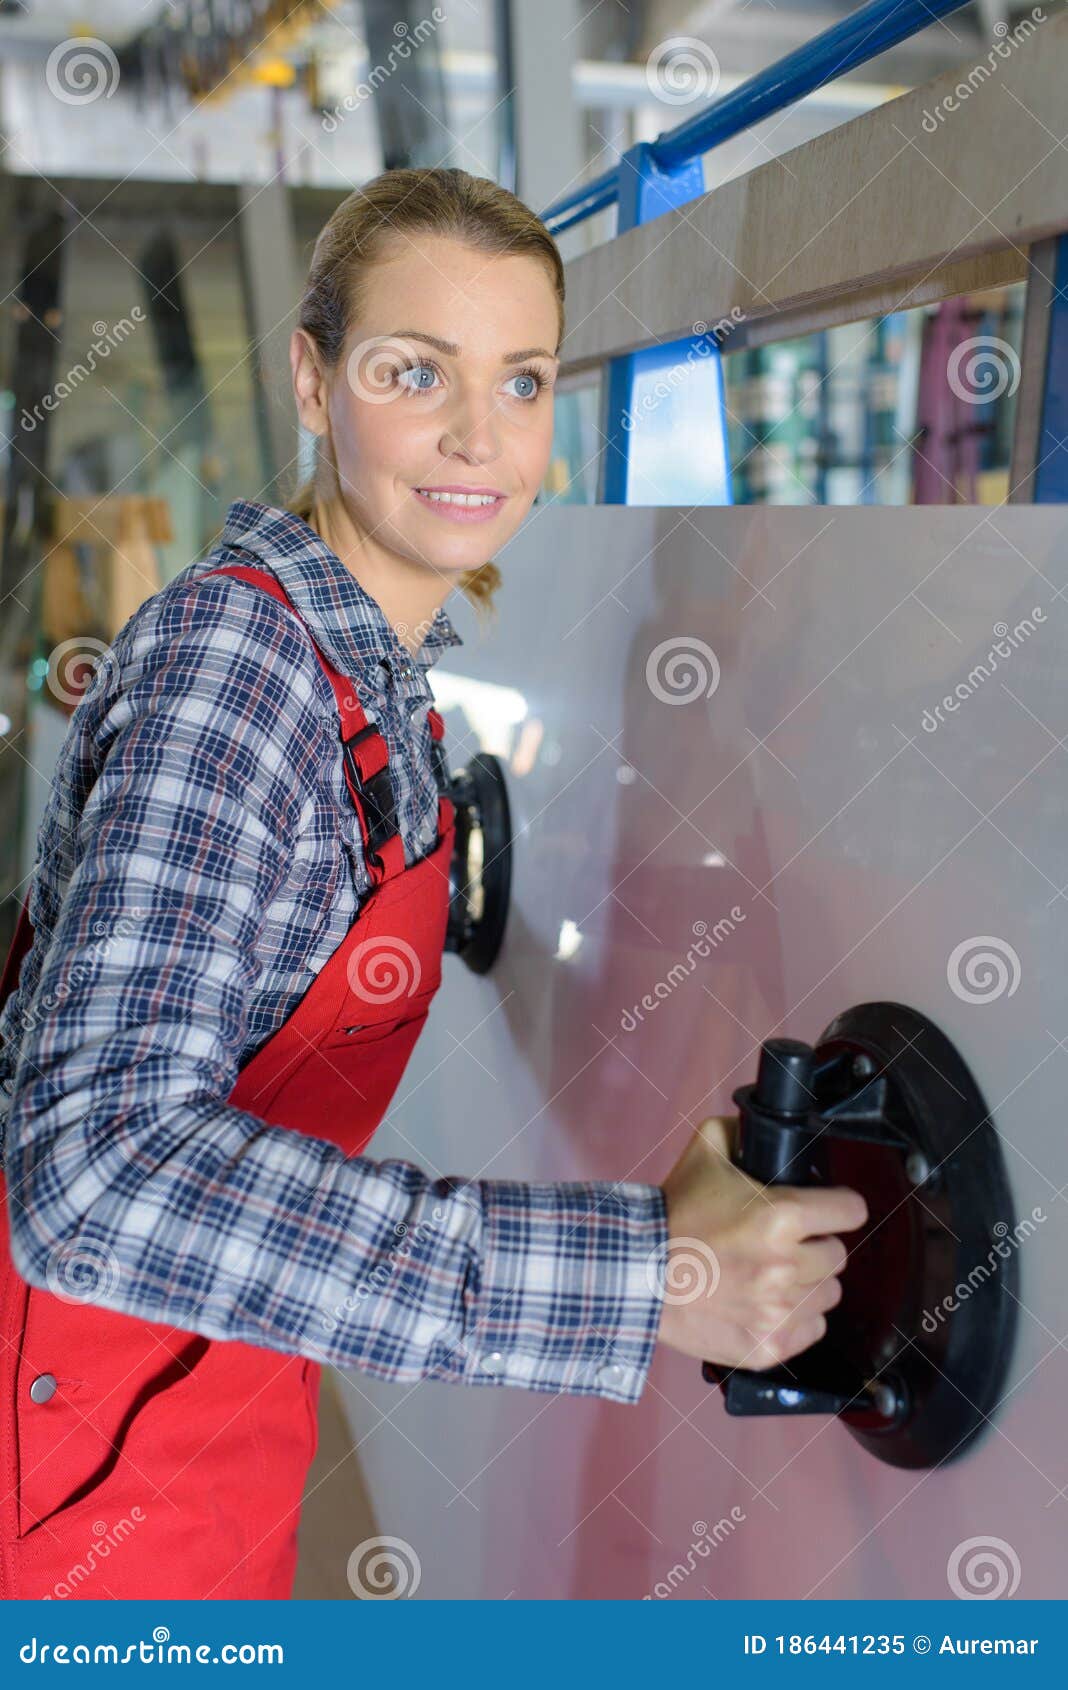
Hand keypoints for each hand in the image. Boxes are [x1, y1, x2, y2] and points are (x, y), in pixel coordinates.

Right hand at [655, 1115, 867, 1370]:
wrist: (636, 1272)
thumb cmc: (673, 1213)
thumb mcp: (705, 1150)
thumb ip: (743, 1128)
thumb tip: (769, 1126)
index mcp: (782, 1216)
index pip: (852, 1210)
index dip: (838, 1206)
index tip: (825, 1210)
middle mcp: (786, 1266)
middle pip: (838, 1255)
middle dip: (816, 1245)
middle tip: (784, 1243)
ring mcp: (778, 1311)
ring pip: (828, 1294)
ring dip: (808, 1283)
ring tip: (772, 1274)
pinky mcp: (768, 1345)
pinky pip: (812, 1330)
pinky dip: (796, 1318)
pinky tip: (767, 1303)